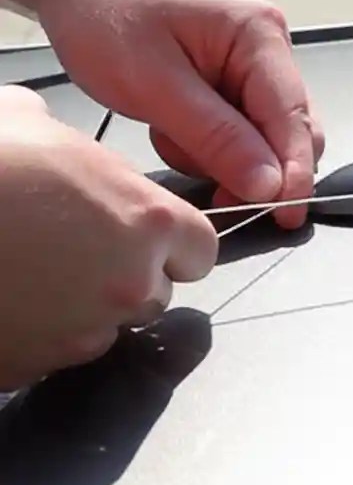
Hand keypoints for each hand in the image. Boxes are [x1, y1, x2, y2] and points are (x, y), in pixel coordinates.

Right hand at [0, 86, 217, 390]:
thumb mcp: (27, 120)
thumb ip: (74, 145)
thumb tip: (59, 140)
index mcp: (147, 222)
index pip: (201, 250)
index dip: (173, 243)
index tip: (147, 236)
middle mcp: (129, 285)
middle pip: (156, 293)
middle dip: (125, 275)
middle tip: (71, 247)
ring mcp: (82, 333)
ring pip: (104, 327)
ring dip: (79, 307)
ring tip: (28, 268)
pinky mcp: (34, 365)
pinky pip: (51, 351)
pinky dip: (34, 331)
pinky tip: (6, 294)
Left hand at [34, 0, 324, 229]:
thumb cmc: (102, 1)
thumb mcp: (153, 82)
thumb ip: (216, 136)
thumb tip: (267, 182)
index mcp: (258, 33)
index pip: (293, 118)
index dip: (293, 173)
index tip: (286, 215)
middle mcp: (265, 41)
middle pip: (287, 127)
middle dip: (253, 165)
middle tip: (214, 192)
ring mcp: (247, 52)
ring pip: (258, 127)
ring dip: (219, 148)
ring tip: (165, 128)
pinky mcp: (226, 62)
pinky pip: (235, 115)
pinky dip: (207, 133)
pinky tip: (170, 119)